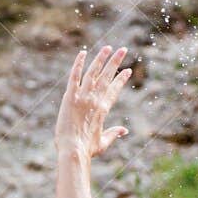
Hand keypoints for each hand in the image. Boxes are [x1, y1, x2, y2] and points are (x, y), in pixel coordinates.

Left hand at [54, 44, 131, 158]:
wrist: (73, 150)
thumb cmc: (87, 149)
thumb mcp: (103, 142)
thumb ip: (114, 133)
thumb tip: (125, 130)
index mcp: (103, 109)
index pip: (114, 89)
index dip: (121, 79)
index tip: (127, 70)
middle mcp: (95, 100)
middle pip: (107, 76)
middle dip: (116, 62)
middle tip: (123, 49)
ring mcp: (83, 97)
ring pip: (93, 72)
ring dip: (101, 59)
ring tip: (108, 47)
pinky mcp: (70, 96)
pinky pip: (75, 76)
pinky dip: (79, 64)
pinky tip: (83, 53)